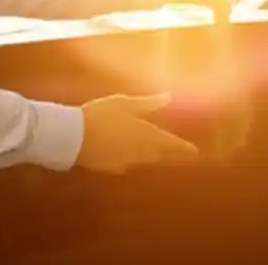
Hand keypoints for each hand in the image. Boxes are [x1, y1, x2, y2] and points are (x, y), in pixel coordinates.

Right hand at [75, 93, 199, 174]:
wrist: (72, 139)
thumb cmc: (102, 115)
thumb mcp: (126, 103)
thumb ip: (148, 104)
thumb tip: (168, 98)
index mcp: (148, 137)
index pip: (172, 145)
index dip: (184, 149)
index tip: (195, 153)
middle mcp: (141, 154)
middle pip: (159, 154)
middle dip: (168, 152)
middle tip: (177, 151)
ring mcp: (125, 163)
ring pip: (143, 159)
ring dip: (150, 154)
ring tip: (154, 148)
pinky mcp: (110, 168)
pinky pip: (126, 162)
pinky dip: (130, 156)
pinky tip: (124, 150)